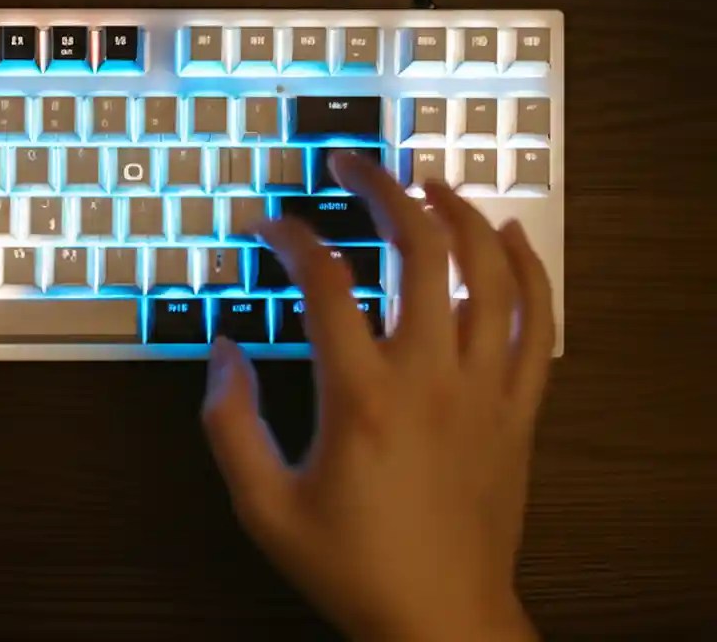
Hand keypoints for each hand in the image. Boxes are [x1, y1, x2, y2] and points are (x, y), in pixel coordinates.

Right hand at [202, 153, 552, 641]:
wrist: (440, 618)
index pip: (326, 283)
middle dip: (383, 190)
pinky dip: (528, 270)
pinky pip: (538, 323)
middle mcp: (429, 378)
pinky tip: (509, 237)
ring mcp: (484, 390)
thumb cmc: (351, 565)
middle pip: (419, 249)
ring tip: (430, 181)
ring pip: (488, 272)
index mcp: (361, 398)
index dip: (292, 238)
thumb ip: (230, 422)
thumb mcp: (263, 505)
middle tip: (354, 164)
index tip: (271, 226)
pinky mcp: (517, 409)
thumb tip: (224, 351)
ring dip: (460, 213)